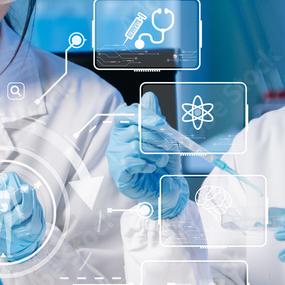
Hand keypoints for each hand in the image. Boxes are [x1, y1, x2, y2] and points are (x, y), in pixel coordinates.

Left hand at [0, 172, 44, 259]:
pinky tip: (13, 231)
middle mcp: (22, 188)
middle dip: (0, 210)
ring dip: (8, 222)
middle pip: (12, 196)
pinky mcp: (38, 221)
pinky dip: (17, 232)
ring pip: (22, 211)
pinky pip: (28, 227)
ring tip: (4, 223)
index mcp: (6, 180)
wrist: (12, 232)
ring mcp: (33, 204)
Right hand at [107, 92, 188, 219]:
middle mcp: (116, 141)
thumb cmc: (164, 162)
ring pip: (135, 147)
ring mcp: (115, 157)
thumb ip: (155, 118)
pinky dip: (146, 164)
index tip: (161, 123)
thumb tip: (149, 96)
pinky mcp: (119, 173)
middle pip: (134, 130)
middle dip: (156, 138)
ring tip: (161, 160)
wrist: (169, 187)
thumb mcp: (164, 137)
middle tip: (168, 146)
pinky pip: (130, 162)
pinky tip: (151, 168)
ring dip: (155, 153)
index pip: (125, 114)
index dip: (143, 115)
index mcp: (125, 128)